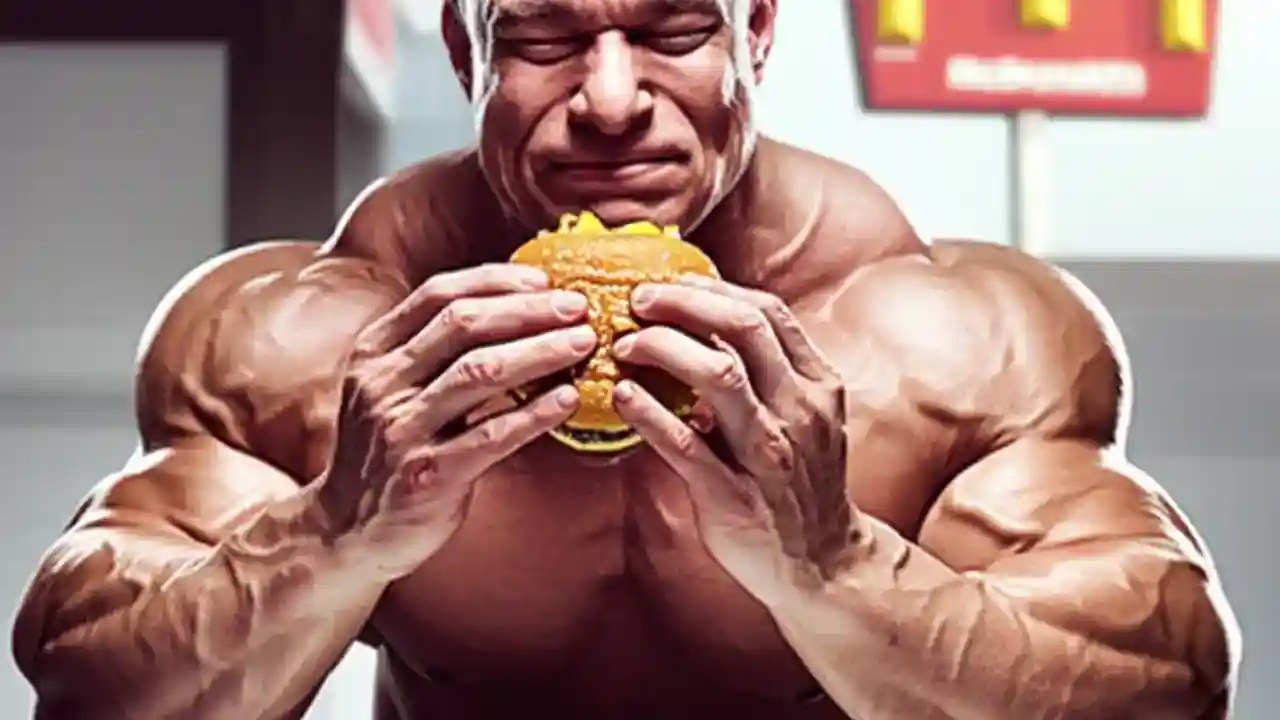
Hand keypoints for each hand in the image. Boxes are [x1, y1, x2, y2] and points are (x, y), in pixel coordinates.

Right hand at [316, 263, 595, 578]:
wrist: (345, 532)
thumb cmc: (387, 452)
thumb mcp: (391, 389)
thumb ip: (433, 352)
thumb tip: (513, 309)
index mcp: (375, 352)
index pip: (438, 294)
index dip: (496, 281)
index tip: (545, 280)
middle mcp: (383, 383)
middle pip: (463, 325)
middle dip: (529, 310)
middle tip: (579, 308)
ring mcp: (402, 429)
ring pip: (480, 373)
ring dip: (540, 352)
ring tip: (584, 344)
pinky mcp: (426, 476)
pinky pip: (491, 436)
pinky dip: (535, 414)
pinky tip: (569, 400)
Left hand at [611, 276, 852, 606]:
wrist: (824, 565)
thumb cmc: (800, 484)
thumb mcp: (804, 419)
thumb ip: (768, 375)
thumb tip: (702, 329)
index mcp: (817, 386)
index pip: (768, 313)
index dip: (714, 289)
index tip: (670, 283)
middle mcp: (799, 412)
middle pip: (744, 329)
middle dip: (684, 304)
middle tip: (637, 299)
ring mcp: (770, 454)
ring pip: (720, 376)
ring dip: (663, 349)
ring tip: (623, 345)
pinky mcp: (735, 497)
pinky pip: (686, 445)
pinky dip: (649, 415)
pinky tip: (622, 397)